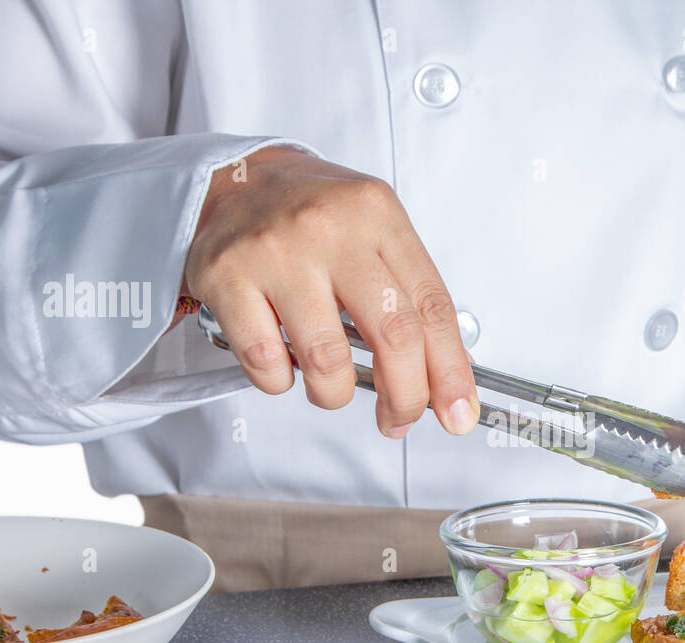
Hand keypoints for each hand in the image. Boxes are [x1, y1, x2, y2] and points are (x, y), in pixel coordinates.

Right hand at [180, 146, 478, 437]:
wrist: (233, 181)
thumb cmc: (312, 218)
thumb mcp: (372, 233)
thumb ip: (408, 295)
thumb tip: (443, 377)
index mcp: (377, 215)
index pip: (432, 307)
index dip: (450, 371)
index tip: (458, 412)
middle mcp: (330, 228)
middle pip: (393, 336)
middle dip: (405, 397)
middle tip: (399, 419)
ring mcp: (276, 252)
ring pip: (328, 360)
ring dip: (335, 394)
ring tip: (330, 388)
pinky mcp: (226, 277)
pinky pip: (266, 363)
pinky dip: (280, 382)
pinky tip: (284, 365)